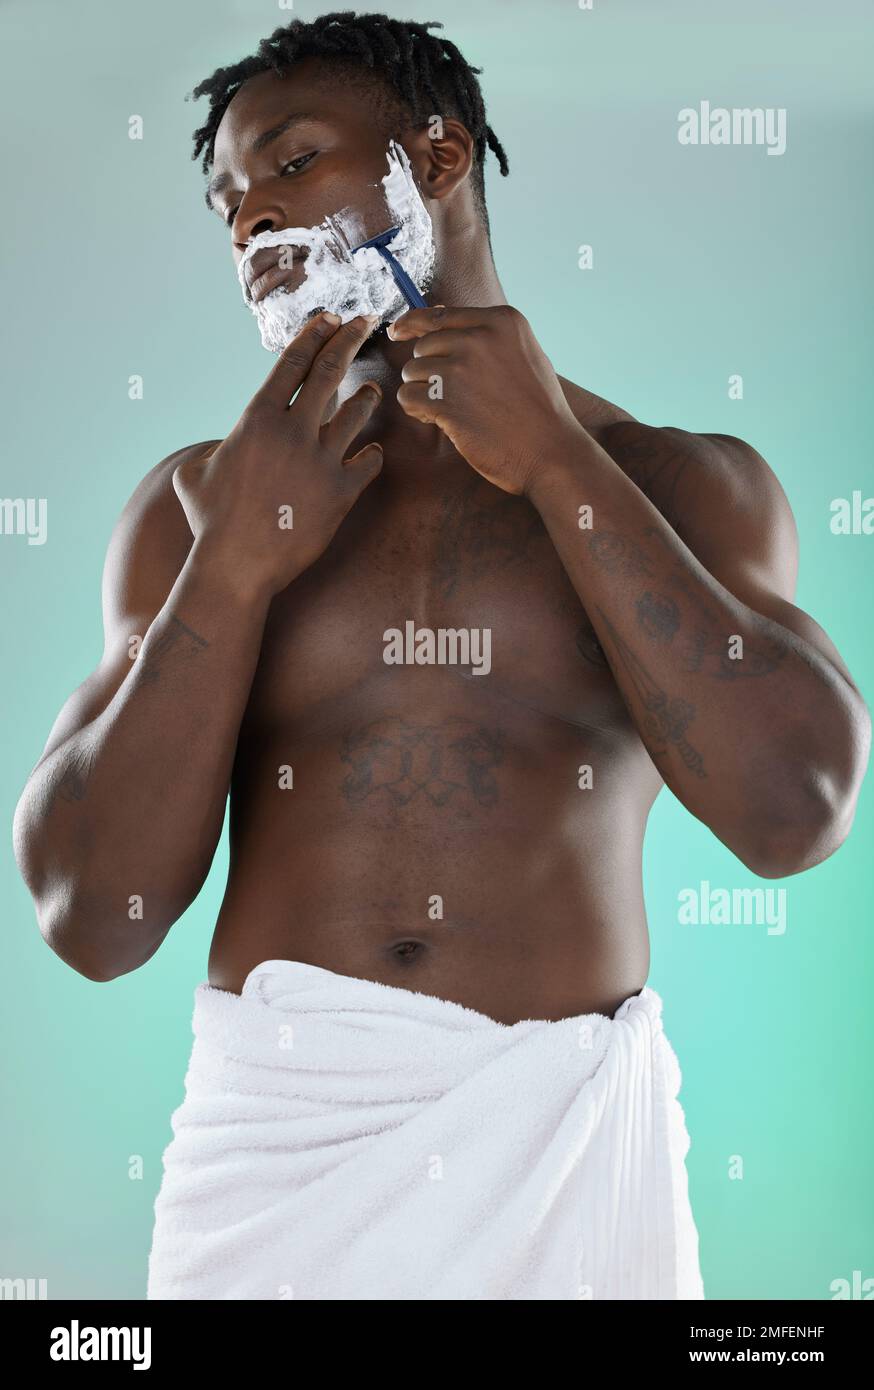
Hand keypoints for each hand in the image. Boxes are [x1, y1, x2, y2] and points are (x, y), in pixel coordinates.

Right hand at [173, 312, 382, 596]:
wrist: (236, 564)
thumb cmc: (209, 522)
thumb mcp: (193, 474)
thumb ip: (215, 449)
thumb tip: (223, 448)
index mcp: (256, 420)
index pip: (291, 363)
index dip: (313, 336)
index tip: (329, 320)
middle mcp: (292, 432)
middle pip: (329, 372)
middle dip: (348, 340)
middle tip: (366, 321)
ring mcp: (320, 461)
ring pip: (356, 413)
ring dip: (366, 397)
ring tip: (371, 391)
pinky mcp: (341, 492)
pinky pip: (368, 463)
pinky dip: (371, 455)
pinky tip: (370, 453)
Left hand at [388, 304, 583, 495]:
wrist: (552, 452)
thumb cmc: (538, 409)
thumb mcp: (522, 356)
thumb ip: (486, 337)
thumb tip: (436, 320)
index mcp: (502, 320)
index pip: (440, 314)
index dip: (413, 323)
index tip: (398, 332)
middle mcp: (479, 337)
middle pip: (424, 345)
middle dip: (429, 370)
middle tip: (452, 395)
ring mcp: (462, 368)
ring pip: (412, 371)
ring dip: (423, 392)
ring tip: (453, 410)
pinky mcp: (446, 400)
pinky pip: (408, 396)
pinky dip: (418, 411)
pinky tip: (441, 421)